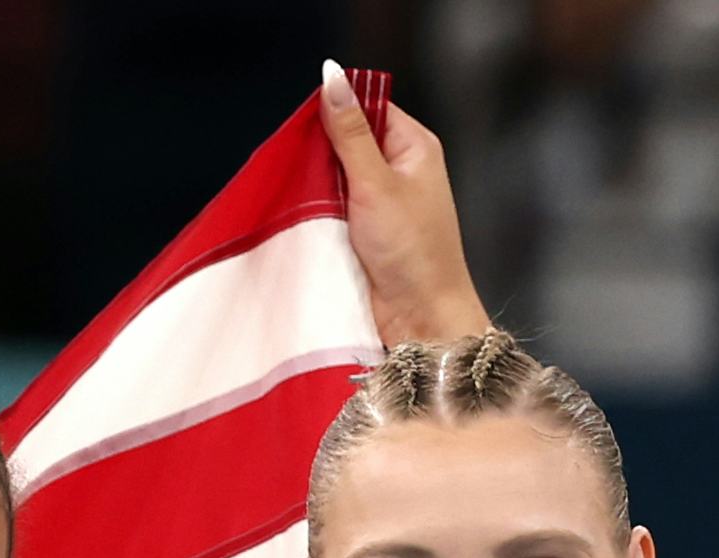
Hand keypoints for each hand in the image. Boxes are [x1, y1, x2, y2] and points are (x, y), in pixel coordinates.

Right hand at [317, 64, 493, 345]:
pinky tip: (302, 216)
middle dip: (321, 151)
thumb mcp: (376, 183)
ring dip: (316, 184)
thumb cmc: (412, 252)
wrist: (421, 320)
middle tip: (298, 165)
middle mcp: (401, 169)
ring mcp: (382, 202)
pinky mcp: (366, 231)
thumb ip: (350, 132)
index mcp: (414, 146)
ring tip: (299, 194)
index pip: (370, 107)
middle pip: (348, 140)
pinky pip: (334, 208)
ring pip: (336, 176)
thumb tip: (332, 77)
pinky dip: (318, 211)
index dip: (338, 111)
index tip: (306, 127)